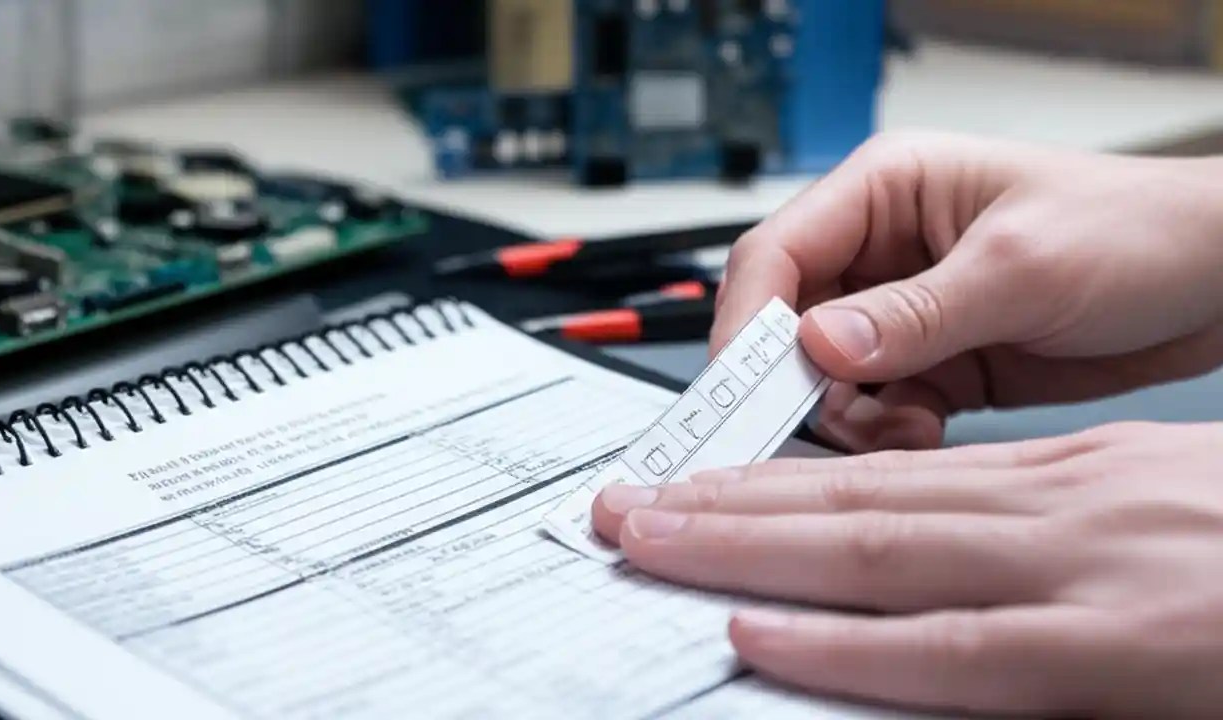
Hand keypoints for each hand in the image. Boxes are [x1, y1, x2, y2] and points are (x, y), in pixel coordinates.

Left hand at [591, 422, 1222, 716]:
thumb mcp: (1151, 517)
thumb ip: (1043, 537)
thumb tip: (937, 574)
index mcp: (1066, 476)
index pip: (887, 473)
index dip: (775, 483)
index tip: (692, 487)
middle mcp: (1059, 506)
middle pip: (853, 498)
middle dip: (722, 502)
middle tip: (623, 506)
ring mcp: (1084, 572)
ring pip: (875, 551)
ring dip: (744, 546)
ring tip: (649, 542)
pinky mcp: (1118, 649)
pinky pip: (952, 649)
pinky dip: (847, 641)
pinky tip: (761, 630)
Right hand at [713, 133, 1222, 450]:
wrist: (1217, 283)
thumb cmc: (1136, 231)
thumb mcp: (1021, 267)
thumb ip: (915, 312)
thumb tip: (819, 345)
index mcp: (885, 191)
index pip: (777, 253)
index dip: (747, 321)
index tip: (742, 387)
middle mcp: (882, 253)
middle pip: (787, 323)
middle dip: (796, 380)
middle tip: (822, 423)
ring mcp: (905, 313)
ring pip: (825, 377)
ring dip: (849, 414)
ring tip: (905, 425)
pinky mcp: (934, 364)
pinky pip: (874, 408)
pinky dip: (886, 433)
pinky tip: (925, 431)